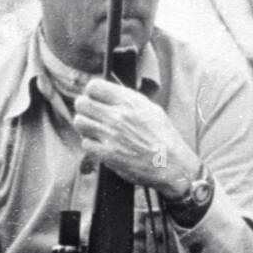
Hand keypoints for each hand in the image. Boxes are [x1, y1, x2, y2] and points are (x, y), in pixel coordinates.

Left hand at [73, 77, 197, 197]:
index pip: (94, 87)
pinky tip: (102, 146)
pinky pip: (85, 143)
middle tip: (93, 116)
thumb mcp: (151, 110)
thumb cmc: (165, 138)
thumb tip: (109, 95)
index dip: (92, 93)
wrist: (173, 166)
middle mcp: (118, 116)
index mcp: (130, 102)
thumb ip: (128, 100)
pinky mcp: (107, 154)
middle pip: (81, 103)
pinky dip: (92, 144)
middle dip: (85, 109)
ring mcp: (111, 136)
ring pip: (80, 122)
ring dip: (86, 126)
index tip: (96, 99)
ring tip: (96, 131)